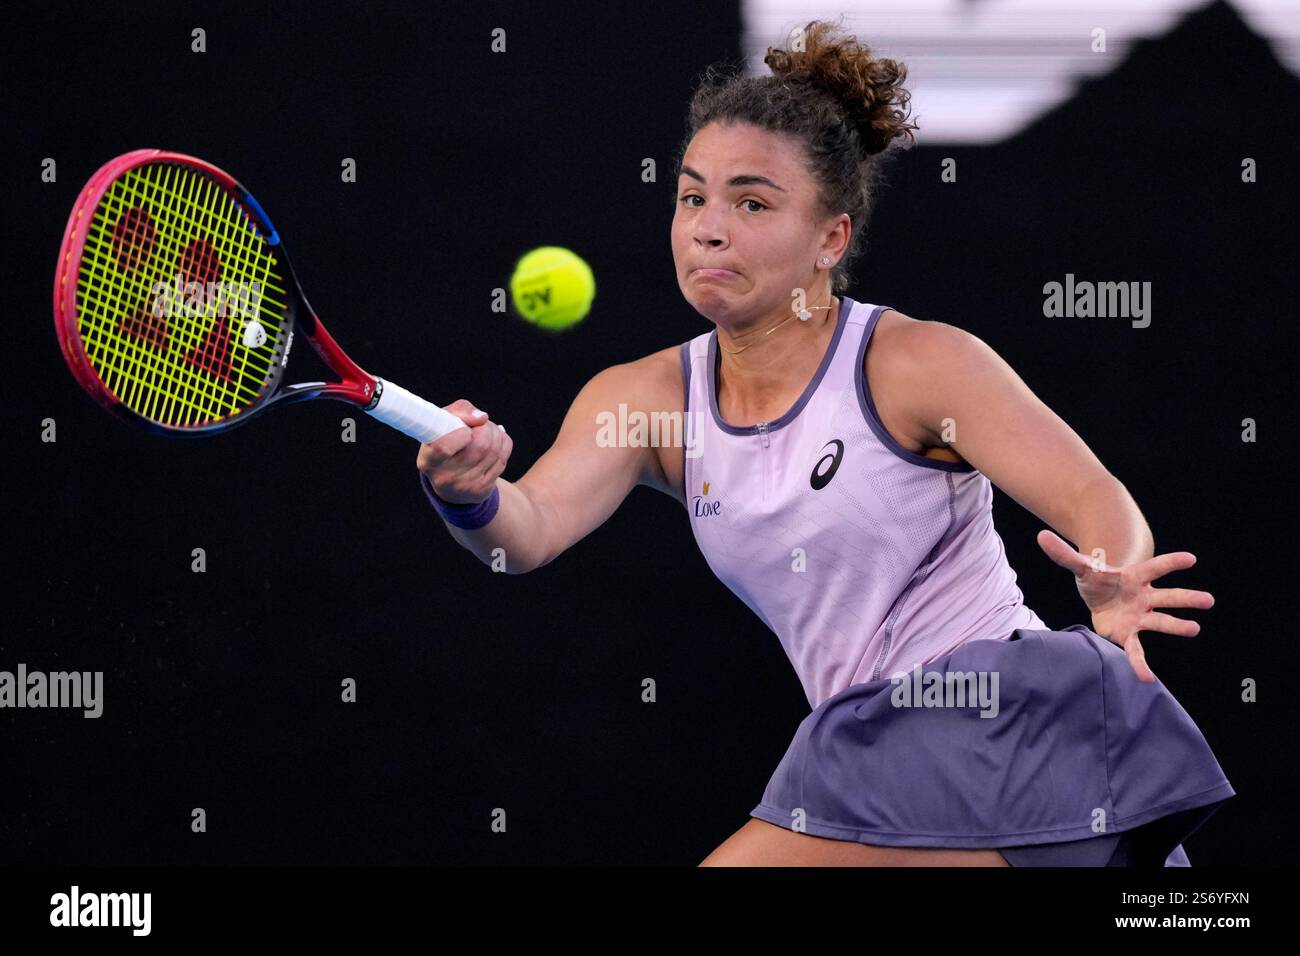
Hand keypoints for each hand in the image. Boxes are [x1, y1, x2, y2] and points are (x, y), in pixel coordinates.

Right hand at [416, 399, 512, 504]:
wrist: (452, 479)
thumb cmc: (447, 441)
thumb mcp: (444, 422)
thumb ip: (460, 410)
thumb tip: (481, 418)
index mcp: (428, 460)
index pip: (444, 447)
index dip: (461, 433)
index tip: (465, 428)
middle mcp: (444, 478)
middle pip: (480, 445)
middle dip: (486, 427)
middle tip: (481, 423)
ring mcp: (465, 487)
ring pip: (494, 451)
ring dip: (496, 434)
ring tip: (488, 430)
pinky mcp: (482, 490)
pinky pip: (502, 459)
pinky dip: (503, 444)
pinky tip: (496, 442)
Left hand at [1035, 529, 1214, 682]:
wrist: (1099, 598)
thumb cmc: (1097, 580)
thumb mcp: (1080, 567)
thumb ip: (1063, 554)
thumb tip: (1040, 536)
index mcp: (1135, 577)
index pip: (1155, 568)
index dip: (1171, 563)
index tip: (1191, 559)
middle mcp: (1144, 596)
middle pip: (1167, 596)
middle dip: (1186, 598)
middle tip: (1208, 600)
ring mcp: (1140, 616)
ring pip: (1162, 620)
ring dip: (1178, 625)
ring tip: (1195, 628)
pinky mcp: (1130, 633)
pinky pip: (1137, 650)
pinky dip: (1140, 663)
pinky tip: (1146, 678)